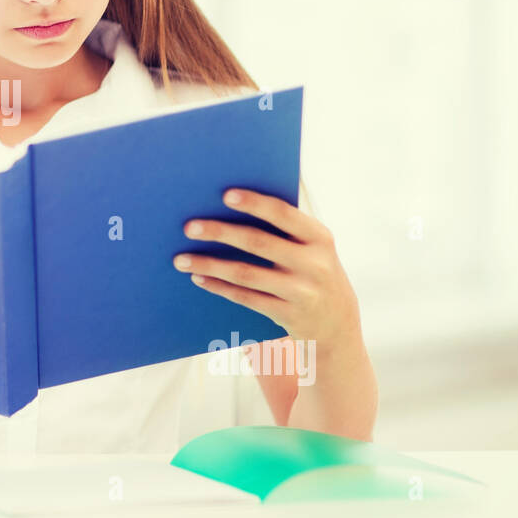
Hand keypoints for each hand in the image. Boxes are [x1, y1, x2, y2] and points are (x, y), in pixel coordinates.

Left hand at [172, 188, 359, 347]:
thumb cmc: (312, 270)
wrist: (337, 322)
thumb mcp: (311, 247)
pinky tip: (199, 277)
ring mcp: (302, 291)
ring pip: (246, 274)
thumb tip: (229, 204)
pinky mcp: (288, 314)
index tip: (225, 195)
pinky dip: (219, 286)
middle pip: (258, 243)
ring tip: (181, 259)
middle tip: (189, 227)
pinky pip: (246, 297)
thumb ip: (284, 229)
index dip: (255, 203)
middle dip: (220, 233)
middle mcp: (314, 263)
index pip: (284, 214)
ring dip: (210, 264)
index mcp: (319, 237)